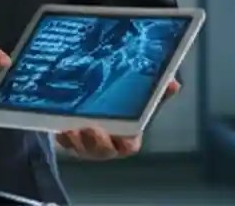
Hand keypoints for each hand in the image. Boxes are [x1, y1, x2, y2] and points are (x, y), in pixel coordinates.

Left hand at [55, 79, 179, 159]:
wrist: (93, 95)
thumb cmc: (122, 101)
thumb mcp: (140, 94)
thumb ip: (156, 91)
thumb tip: (173, 83)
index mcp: (126, 136)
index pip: (129, 146)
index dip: (125, 143)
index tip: (121, 134)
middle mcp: (106, 143)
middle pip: (102, 151)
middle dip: (96, 143)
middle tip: (90, 129)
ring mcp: (86, 143)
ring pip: (81, 149)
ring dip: (76, 141)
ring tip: (71, 127)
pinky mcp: (69, 138)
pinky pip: (64, 142)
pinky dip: (62, 137)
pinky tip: (60, 126)